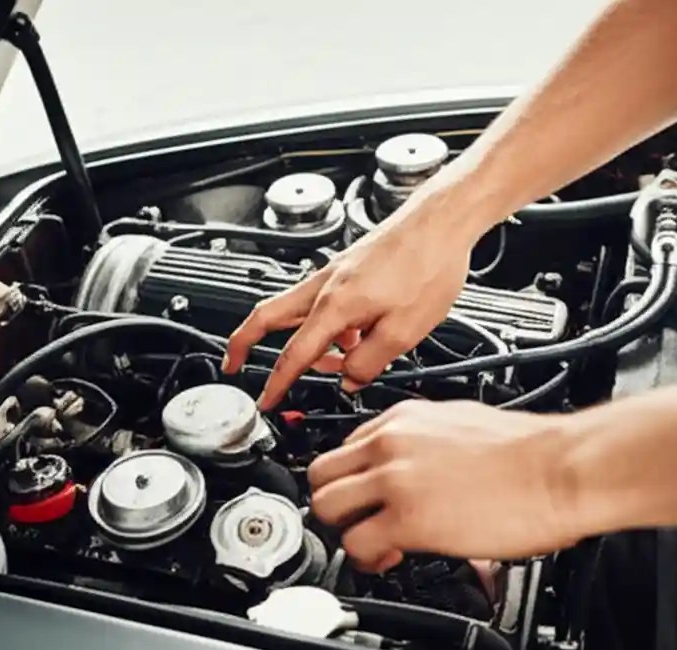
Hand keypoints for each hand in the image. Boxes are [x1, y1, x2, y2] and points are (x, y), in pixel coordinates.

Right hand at [222, 195, 475, 409]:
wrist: (443, 221)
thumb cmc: (429, 264)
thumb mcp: (405, 332)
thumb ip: (370, 362)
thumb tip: (350, 378)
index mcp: (335, 305)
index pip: (294, 354)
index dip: (277, 383)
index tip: (266, 401)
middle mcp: (326, 285)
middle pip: (267, 316)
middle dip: (244, 341)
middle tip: (234, 363)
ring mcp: (334, 274)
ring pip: (296, 309)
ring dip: (301, 337)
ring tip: (334, 361)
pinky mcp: (349, 269)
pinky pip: (325, 302)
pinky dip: (330, 324)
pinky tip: (358, 335)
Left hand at [308, 399, 582, 572]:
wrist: (562, 468)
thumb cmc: (533, 454)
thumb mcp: (464, 427)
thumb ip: (430, 446)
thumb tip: (426, 473)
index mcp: (406, 417)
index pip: (348, 446)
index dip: (356, 479)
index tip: (370, 497)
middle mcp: (392, 442)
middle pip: (322, 473)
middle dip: (337, 505)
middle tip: (360, 523)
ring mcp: (395, 479)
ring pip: (327, 506)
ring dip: (345, 532)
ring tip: (374, 544)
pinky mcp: (406, 518)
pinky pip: (356, 544)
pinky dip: (366, 559)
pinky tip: (390, 558)